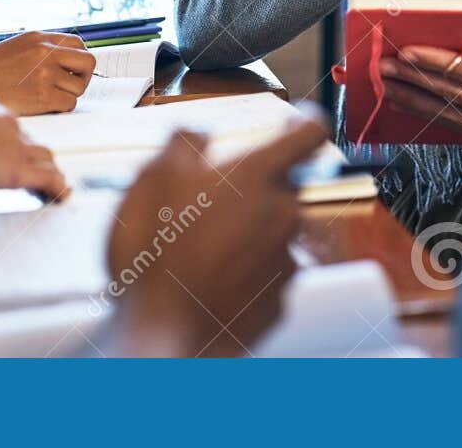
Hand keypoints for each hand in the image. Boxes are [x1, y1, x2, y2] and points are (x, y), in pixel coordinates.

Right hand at [0, 31, 95, 113]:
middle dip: (83, 76)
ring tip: (48, 96)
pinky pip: (69, 103)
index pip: (78, 44)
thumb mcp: (19, 46)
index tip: (73, 70)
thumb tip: (69, 60)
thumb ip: (44, 49)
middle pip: (88, 62)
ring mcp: (46, 73)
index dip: (79, 60)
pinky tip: (44, 105)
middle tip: (70, 85)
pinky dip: (60, 107)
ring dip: (68, 95)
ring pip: (79, 87)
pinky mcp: (43, 95)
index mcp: (40, 38)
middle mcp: (46, 52)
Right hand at [0, 94, 69, 203]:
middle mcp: (8, 125)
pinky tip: (61, 197)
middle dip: (34, 156)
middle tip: (36, 172)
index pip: (9, 127)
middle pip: (32, 142)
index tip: (10, 152)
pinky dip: (58, 189)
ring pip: (45, 158)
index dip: (13, 142)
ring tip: (51, 186)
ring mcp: (16, 146)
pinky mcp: (19, 169)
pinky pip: (50, 179)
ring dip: (48, 172)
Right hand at [105, 115, 326, 356]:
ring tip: (201, 250)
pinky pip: (268, 276)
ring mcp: (286, 262)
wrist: (162, 340)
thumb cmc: (155, 259)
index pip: (311, 133)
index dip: (304, 121)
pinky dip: (246, 274)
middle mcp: (283, 216)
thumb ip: (183, 143)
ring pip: (275, 233)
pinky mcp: (280, 302)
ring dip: (248, 233)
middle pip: (285, 187)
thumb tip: (198, 135)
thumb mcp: (151, 179)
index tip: (292, 123)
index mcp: (257, 177)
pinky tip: (210, 282)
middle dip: (253, 189)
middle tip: (208, 203)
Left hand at [377, 11, 461, 145]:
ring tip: (385, 84)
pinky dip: (430, 115)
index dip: (438, 64)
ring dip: (414, 100)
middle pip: (453, 95)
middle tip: (383, 65)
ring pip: (449, 115)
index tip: (409, 52)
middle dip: (414, 80)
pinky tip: (409, 106)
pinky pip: (457, 127)